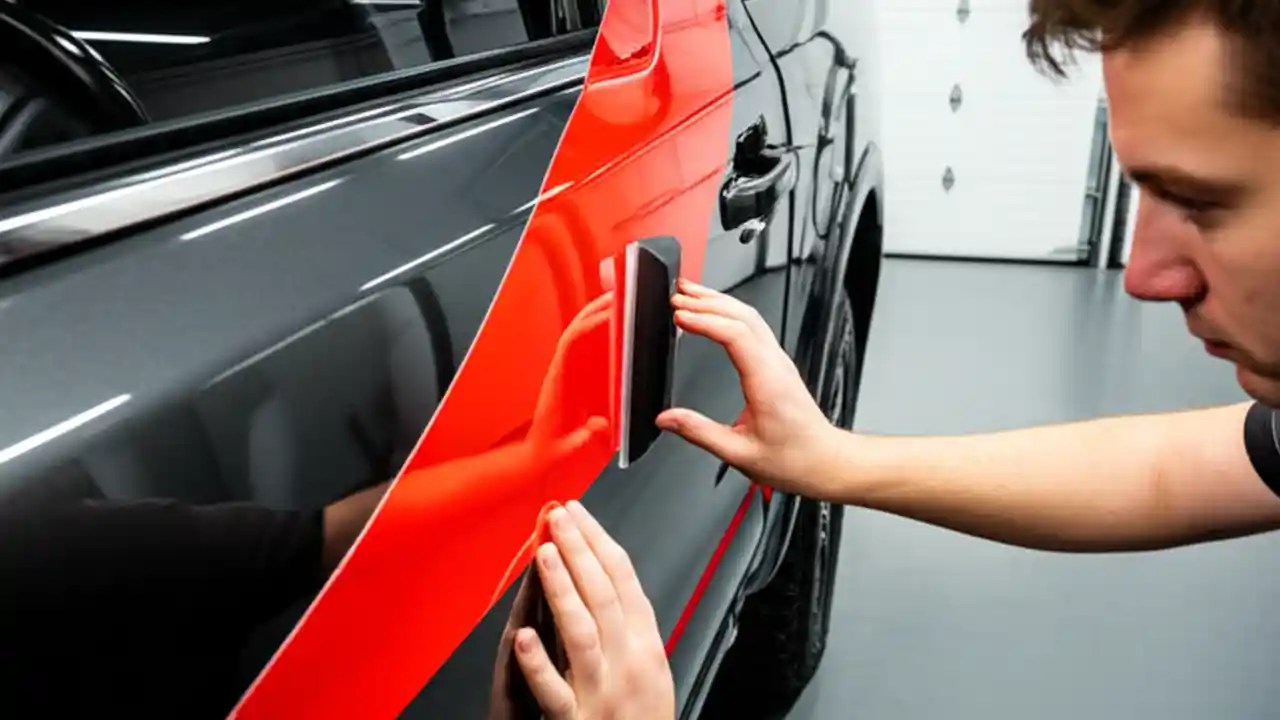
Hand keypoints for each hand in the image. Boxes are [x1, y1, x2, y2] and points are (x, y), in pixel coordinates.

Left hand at [514, 502, 673, 719]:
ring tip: (544, 554)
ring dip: (562, 591)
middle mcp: (628, 664)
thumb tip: (602, 576)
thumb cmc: (642, 719)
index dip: (599, 541)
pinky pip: (556, 692)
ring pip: (582, 634)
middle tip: (557, 517)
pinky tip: (523, 638)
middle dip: (579, 551)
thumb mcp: (649, 667)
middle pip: (604, 596)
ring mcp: (602, 693)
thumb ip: (629, 627)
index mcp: (646, 646)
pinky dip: (539, 664)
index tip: (578, 513)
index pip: (624, 580)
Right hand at [657, 279, 838, 495]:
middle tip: (678, 295)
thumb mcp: (738, 453)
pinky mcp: (777, 364)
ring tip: (691, 294)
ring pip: (750, 317)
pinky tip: (715, 313)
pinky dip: (730, 313)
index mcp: (767, 382)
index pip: (735, 334)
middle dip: (707, 301)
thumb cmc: (792, 459)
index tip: (679, 316)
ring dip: (719, 302)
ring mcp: (779, 361)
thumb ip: (699, 433)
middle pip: (742, 316)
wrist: (824, 461)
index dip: (705, 320)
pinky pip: (754, 327)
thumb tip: (667, 419)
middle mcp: (775, 365)